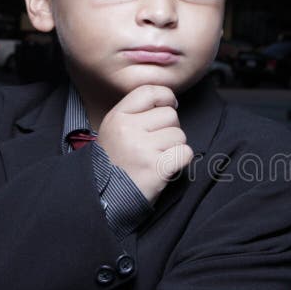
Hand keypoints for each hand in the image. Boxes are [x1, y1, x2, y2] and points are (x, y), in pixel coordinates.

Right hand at [97, 85, 192, 203]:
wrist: (104, 198)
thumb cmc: (116, 163)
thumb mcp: (115, 131)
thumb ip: (137, 114)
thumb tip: (171, 103)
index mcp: (118, 117)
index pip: (149, 91)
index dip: (166, 97)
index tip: (169, 107)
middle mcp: (129, 129)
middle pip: (170, 115)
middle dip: (170, 129)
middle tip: (156, 146)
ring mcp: (143, 148)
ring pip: (179, 135)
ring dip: (174, 148)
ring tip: (157, 159)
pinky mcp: (157, 167)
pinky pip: (185, 153)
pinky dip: (181, 161)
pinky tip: (165, 167)